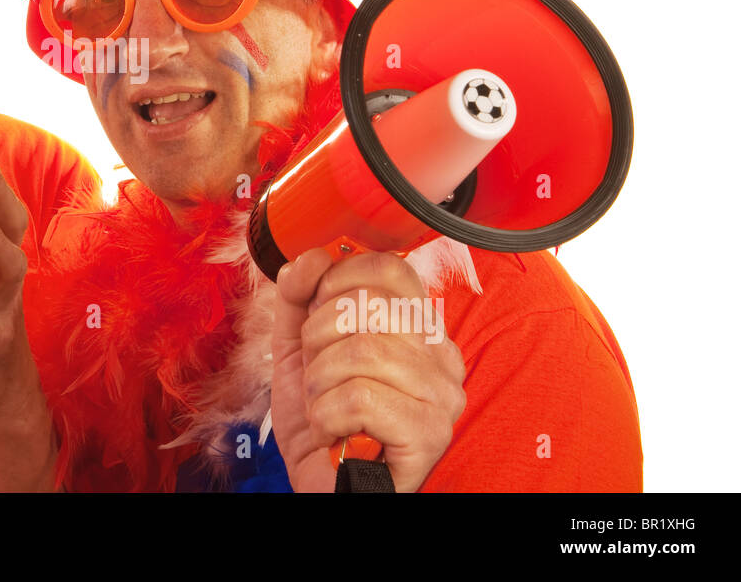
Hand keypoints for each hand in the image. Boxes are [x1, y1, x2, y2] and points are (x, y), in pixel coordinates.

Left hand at [270, 249, 466, 492]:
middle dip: (318, 339)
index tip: (316, 313)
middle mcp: (440, 356)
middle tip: (319, 375)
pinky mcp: (428, 434)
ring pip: (360, 351)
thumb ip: (299, 295)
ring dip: (319, 382)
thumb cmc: (321, 418)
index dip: (339, 280)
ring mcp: (441, 396)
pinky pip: (361, 398)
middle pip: (367, 306)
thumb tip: (314, 257)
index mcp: (417, 329)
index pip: (390, 270)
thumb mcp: (300, 347)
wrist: (321, 484)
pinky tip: (333, 430)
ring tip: (324, 406)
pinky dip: (327, 414)